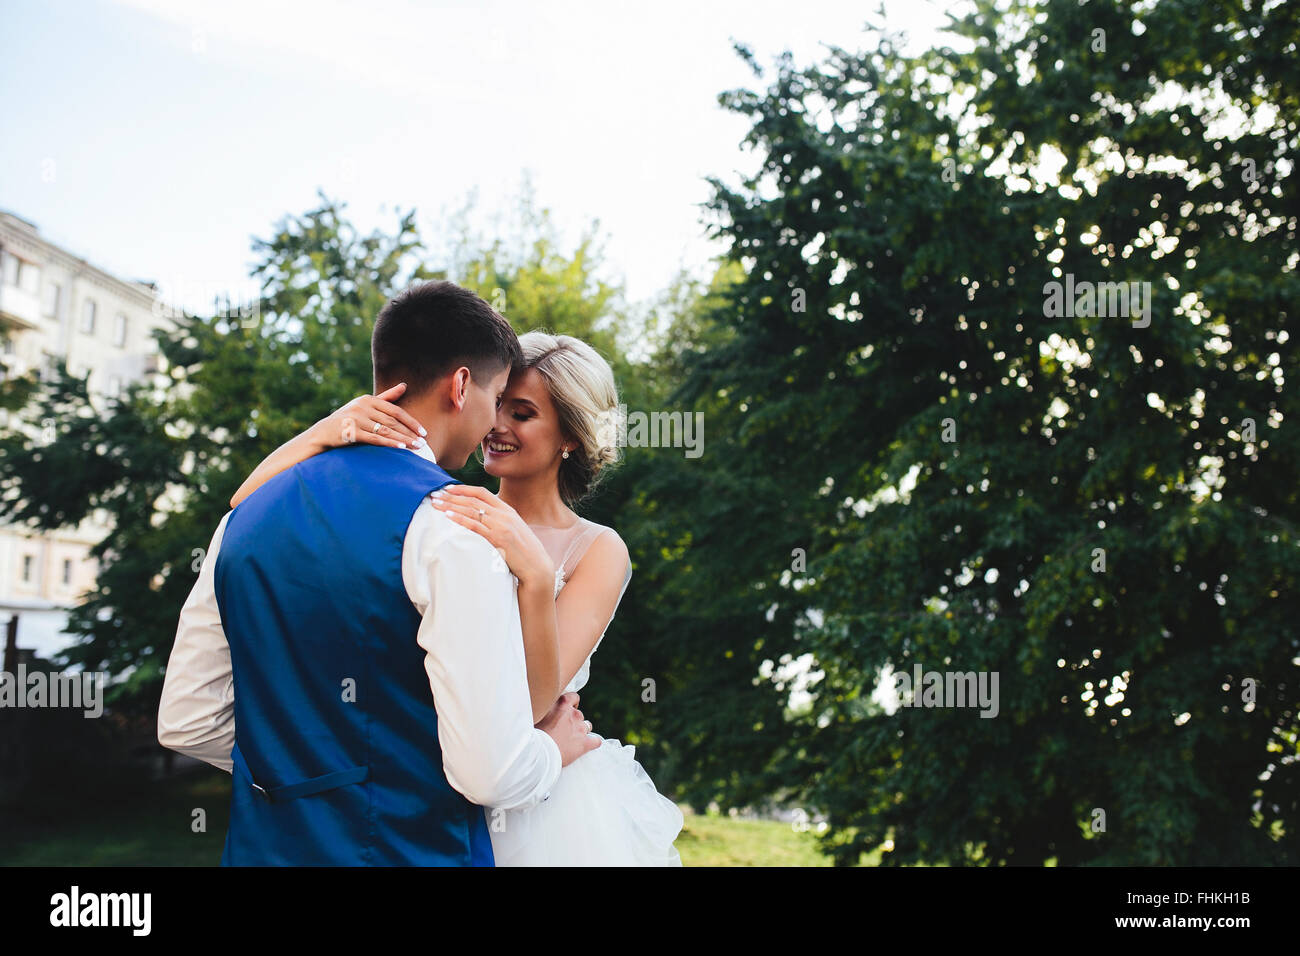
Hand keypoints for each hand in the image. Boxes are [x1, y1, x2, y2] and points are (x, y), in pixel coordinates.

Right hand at [312, 383, 426, 450]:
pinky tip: (401, 448)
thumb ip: (386, 397)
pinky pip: (374, 438)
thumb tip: (405, 386)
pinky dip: (389, 443)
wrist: (324, 432)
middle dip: (410, 433)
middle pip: (392, 422)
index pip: (396, 411)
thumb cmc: (349, 418)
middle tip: (423, 443)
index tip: (423, 432)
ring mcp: (356, 419)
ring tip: (416, 447)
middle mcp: (363, 407)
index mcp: (369, 399)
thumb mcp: (366, 405)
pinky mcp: (351, 432)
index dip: (411, 422)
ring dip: (403, 440)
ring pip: (386, 430)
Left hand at [431, 484, 555, 589]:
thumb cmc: (524, 552)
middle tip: (434, 494)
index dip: (463, 489)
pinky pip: (475, 525)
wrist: (537, 567)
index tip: (448, 488)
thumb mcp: (513, 530)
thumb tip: (482, 520)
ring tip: (435, 504)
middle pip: (473, 500)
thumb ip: (500, 522)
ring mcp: (502, 525)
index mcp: (508, 510)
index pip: (482, 492)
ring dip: (451, 505)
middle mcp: (504, 514)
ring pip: (472, 510)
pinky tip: (447, 515)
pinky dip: (460, 519)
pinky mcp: (498, 538)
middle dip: (451, 496)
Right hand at [536, 692, 599, 766]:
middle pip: (579, 714)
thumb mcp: (534, 715)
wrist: (538, 754)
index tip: (567, 711)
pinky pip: (596, 741)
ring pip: (587, 726)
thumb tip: (538, 706)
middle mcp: (573, 713)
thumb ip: (541, 709)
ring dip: (581, 731)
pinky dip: (593, 743)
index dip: (572, 704)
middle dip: (573, 721)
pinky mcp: (585, 743)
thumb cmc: (532, 734)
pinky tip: (587, 746)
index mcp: (561, 704)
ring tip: (572, 740)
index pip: (574, 697)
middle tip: (563, 731)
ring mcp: (580, 728)